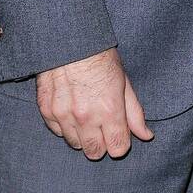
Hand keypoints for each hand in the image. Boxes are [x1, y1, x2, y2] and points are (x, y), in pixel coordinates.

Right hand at [36, 47, 154, 158]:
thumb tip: (146, 135)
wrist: (71, 39)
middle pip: (94, 152)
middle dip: (101, 144)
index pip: (117, 149)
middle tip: (102, 128)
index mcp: (109, 110)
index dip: (120, 143)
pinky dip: (65, 126)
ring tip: (86, 115)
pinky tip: (71, 110)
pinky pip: (58, 131)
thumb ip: (134, 113)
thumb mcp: (124, 83)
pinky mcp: (46, 110)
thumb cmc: (101, 58)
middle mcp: (85, 116)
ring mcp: (64, 115)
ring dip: (82, 135)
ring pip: (75, 144)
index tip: (118, 134)